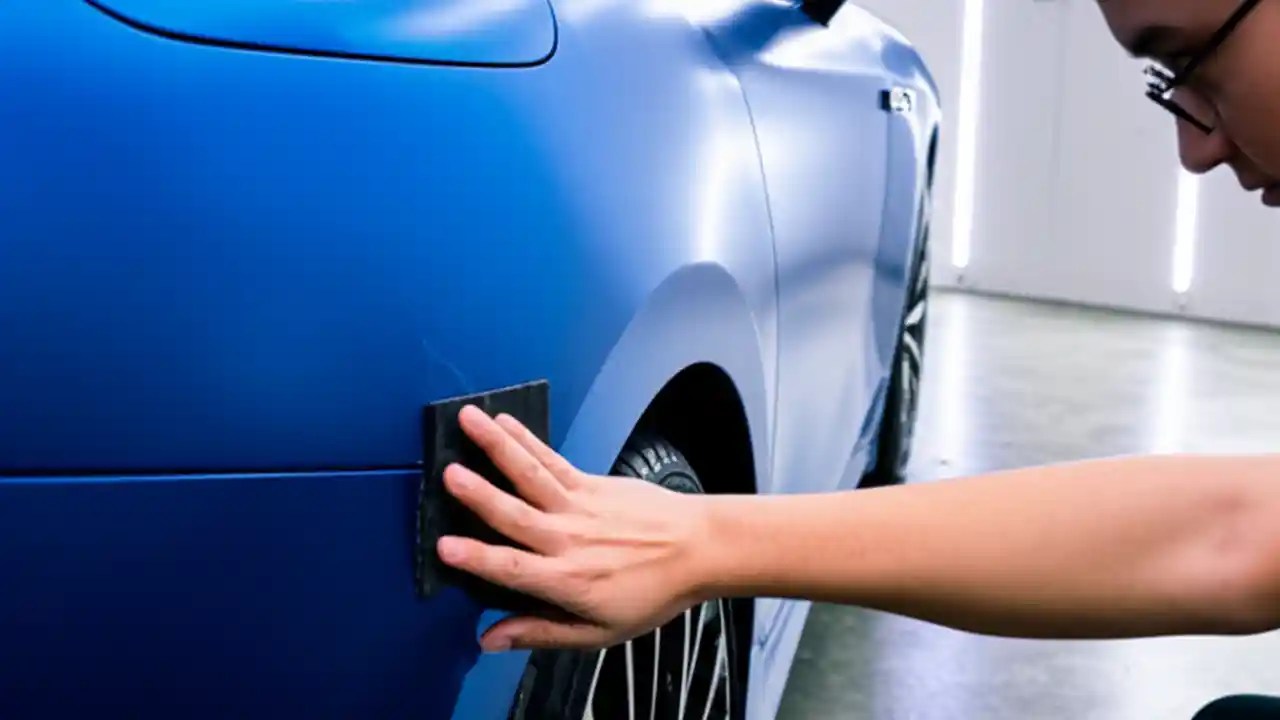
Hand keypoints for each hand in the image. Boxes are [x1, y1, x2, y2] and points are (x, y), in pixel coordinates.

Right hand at [436, 405, 712, 651]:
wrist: (698, 549)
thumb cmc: (651, 593)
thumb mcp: (598, 631)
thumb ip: (541, 632)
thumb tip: (489, 639)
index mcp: (566, 580)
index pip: (513, 569)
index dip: (477, 559)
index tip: (445, 548)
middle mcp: (567, 538)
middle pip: (516, 514)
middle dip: (479, 495)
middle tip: (449, 474)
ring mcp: (579, 506)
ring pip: (530, 474)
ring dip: (497, 446)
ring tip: (468, 421)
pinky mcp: (591, 483)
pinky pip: (552, 460)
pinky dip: (527, 440)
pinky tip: (505, 423)